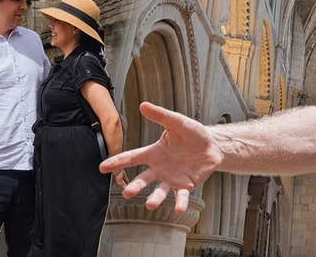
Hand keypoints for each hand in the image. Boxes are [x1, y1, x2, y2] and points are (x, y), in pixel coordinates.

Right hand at [98, 102, 221, 213]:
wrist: (212, 145)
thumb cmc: (192, 133)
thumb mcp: (176, 122)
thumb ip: (161, 116)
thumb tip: (143, 105)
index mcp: (154, 153)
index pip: (132, 158)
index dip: (117, 162)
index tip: (103, 168)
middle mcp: (159, 168)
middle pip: (143, 179)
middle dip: (134, 187)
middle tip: (127, 193)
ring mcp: (172, 179)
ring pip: (160, 191)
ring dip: (155, 199)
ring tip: (150, 204)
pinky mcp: (185, 186)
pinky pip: (181, 196)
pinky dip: (179, 203)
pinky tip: (178, 209)